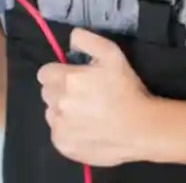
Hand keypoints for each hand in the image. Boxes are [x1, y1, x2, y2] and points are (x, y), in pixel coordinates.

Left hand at [37, 28, 155, 166]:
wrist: (140, 129)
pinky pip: (56, 133)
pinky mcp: (63, 145)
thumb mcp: (112, 54)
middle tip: (82, 95)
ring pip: (50, 113)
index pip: (45, 73)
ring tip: (85, 114)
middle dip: (60, 91)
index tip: (73, 78)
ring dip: (62, 111)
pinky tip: (86, 129)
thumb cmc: (127, 90)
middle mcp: (58, 103)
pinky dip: (66, 131)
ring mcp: (59, 126)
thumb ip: (87, 40)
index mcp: (67, 79)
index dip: (59, 73)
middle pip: (47, 92)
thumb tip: (70, 39)